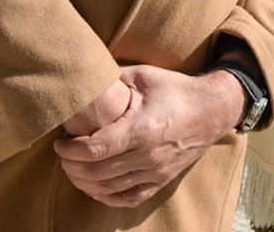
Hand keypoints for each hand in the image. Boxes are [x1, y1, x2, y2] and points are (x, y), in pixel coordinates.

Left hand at [54, 65, 243, 207]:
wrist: (213, 109)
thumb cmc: (176, 89)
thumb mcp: (143, 75)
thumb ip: (112, 78)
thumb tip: (83, 80)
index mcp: (141, 128)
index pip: (94, 149)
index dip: (69, 150)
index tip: (60, 141)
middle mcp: (148, 155)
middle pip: (96, 173)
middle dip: (71, 166)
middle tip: (63, 154)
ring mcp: (155, 171)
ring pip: (108, 189)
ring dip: (84, 182)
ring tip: (74, 168)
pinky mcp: (161, 180)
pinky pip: (127, 198)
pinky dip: (106, 197)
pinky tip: (95, 186)